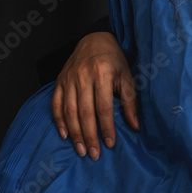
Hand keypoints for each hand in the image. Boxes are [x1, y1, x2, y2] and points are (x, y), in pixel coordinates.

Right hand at [51, 32, 137, 159]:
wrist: (95, 38)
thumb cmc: (114, 59)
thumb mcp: (127, 77)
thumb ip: (130, 101)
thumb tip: (135, 126)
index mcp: (102, 74)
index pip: (103, 107)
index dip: (106, 127)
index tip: (110, 144)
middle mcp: (83, 76)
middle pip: (84, 112)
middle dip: (89, 136)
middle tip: (93, 154)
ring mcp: (69, 78)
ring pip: (69, 111)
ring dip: (75, 133)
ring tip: (80, 150)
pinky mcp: (60, 81)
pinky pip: (56, 104)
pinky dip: (59, 121)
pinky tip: (65, 135)